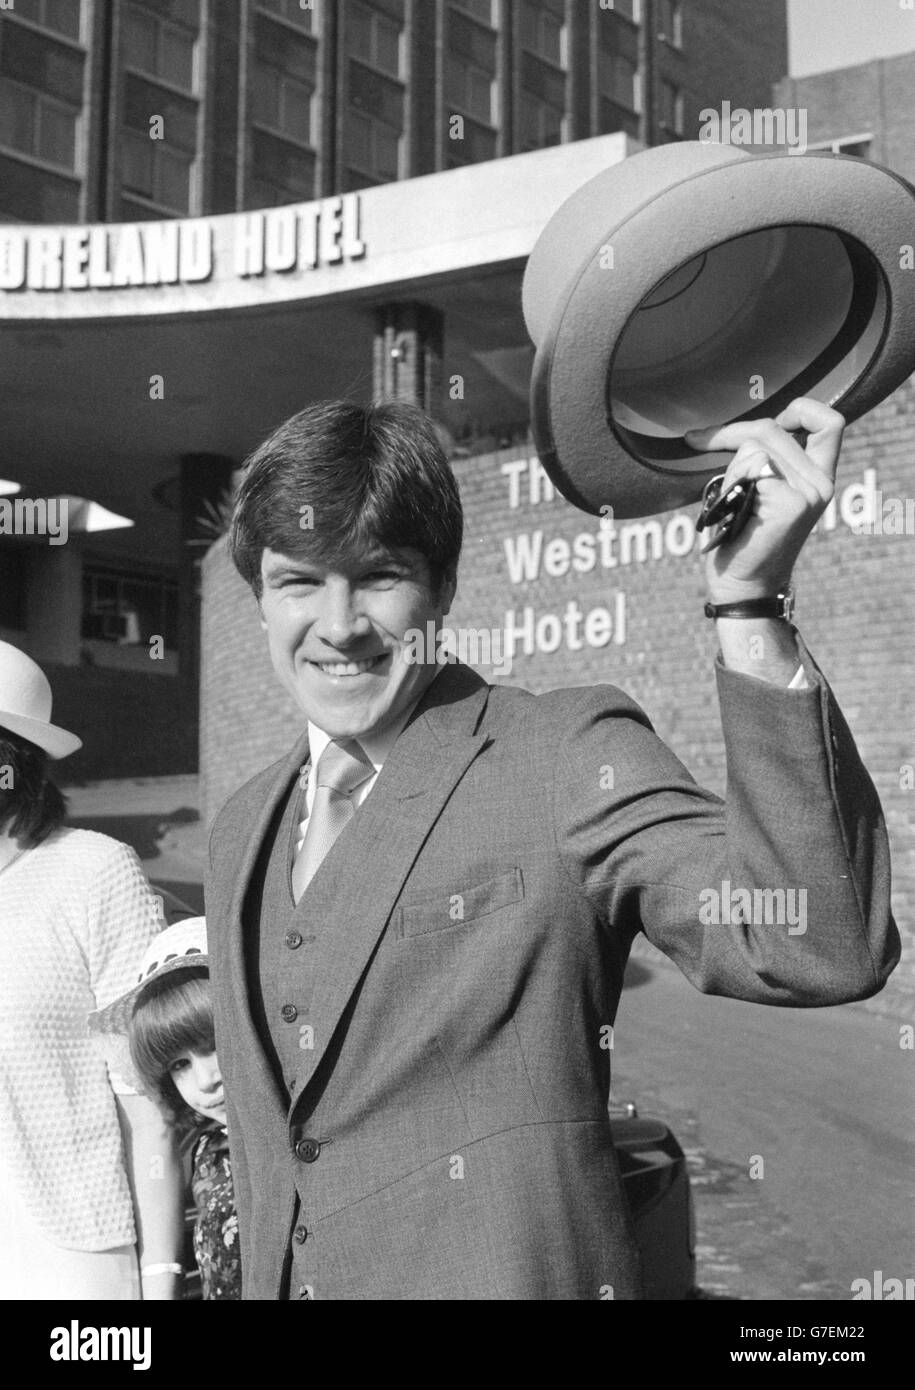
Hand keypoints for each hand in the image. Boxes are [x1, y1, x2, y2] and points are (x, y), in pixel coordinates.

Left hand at [685, 398, 843, 605]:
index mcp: (818, 477)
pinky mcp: (791, 503)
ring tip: (727, 498)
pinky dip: (730, 480)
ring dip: (730, 466)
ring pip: (757, 446)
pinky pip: (750, 466)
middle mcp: (820, 483)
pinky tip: (729, 506)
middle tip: (700, 442)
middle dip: (731, 434)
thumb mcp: (761, 491)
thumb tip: (737, 428)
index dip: (801, 409)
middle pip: (772, 429)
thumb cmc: (741, 538)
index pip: (830, 423)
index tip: (773, 419)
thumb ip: (768, 460)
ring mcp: (808, 492)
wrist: (742, 586)